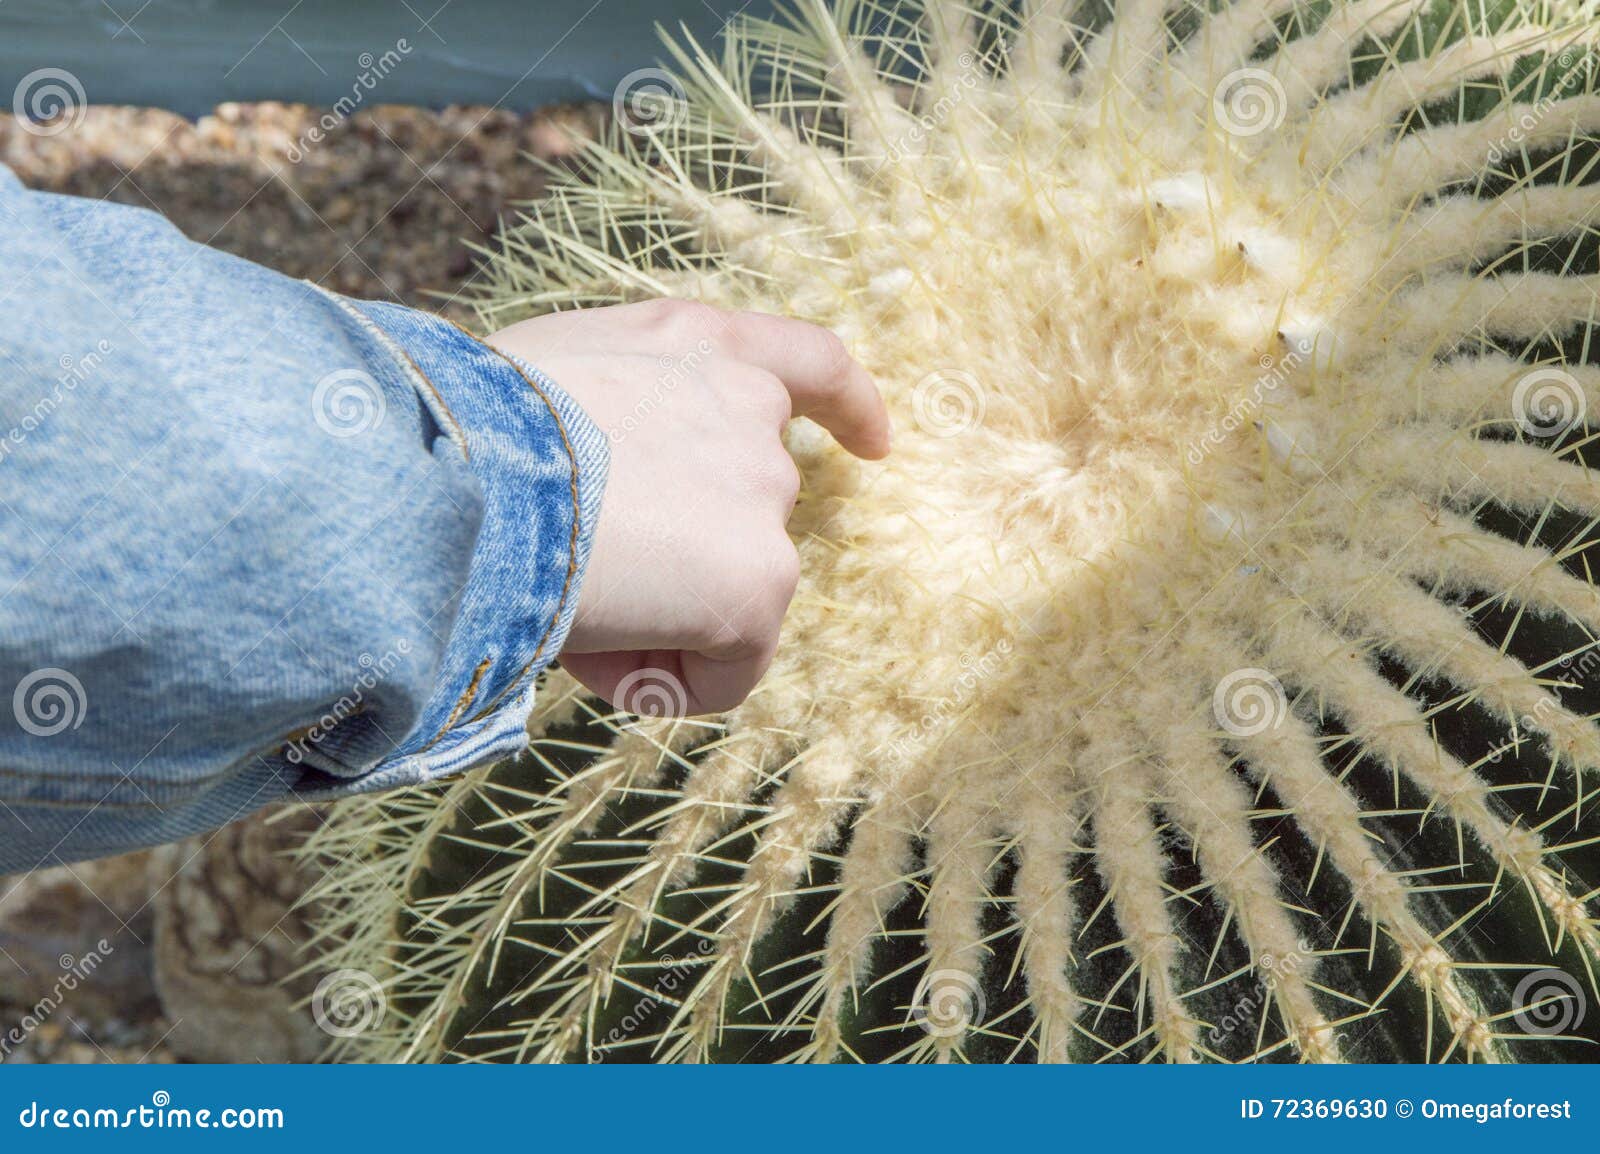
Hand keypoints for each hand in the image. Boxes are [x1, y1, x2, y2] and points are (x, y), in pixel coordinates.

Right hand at [486, 300, 888, 715]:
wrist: (456, 472)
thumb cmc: (458, 430)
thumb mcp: (546, 378)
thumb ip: (613, 409)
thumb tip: (602, 493)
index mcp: (696, 343)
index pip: (807, 361)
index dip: (848, 407)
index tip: (874, 445)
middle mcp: (747, 407)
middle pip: (742, 513)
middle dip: (672, 559)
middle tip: (568, 570)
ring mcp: (761, 497)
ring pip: (720, 599)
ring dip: (651, 619)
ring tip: (557, 600)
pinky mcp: (758, 581)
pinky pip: (720, 671)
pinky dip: (661, 683)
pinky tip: (590, 649)